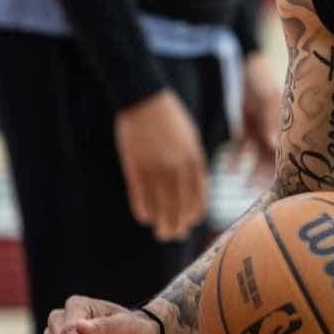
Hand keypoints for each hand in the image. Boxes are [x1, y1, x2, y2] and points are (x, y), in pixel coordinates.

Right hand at [114, 89, 206, 240]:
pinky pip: (140, 198)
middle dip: (178, 226)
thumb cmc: (169, 117)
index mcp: (194, 160)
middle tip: (174, 235)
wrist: (144, 98)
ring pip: (161, 208)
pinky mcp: (135, 168)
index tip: (190, 222)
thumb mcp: (190, 138)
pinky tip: (145, 218)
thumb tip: (194, 188)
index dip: (193, 214)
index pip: (198, 198)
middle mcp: (177, 169)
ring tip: (160, 233)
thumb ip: (193, 163)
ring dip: (162, 224)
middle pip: (180, 208)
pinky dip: (143, 210)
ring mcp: (155, 169)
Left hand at [237, 52, 280, 179]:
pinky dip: (234, 160)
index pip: (291, 153)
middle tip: (257, 190)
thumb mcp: (268, 96)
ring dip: (251, 173)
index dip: (288, 169)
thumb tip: (275, 145)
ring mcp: (260, 133)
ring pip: (257, 159)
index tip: (282, 185)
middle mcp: (276, 133)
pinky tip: (228, 170)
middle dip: (267, 177)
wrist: (243, 63)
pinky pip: (240, 150)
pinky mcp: (245, 131)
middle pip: (275, 161)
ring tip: (243, 186)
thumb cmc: (262, 77)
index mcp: (288, 126)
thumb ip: (270, 121)